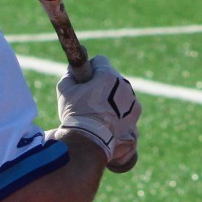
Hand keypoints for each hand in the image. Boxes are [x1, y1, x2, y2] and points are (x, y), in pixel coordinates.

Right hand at [56, 55, 139, 172]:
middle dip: (102, 85)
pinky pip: (127, 109)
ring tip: (98, 114)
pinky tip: (107, 122)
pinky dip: (119, 113)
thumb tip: (72, 70)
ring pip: (121, 94)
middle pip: (112, 78)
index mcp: (107, 75)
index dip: (90, 68)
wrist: (89, 141)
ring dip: (112, 99)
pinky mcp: (135, 116)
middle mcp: (124, 85)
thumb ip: (69, 76)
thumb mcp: (65, 91)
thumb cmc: (76, 114)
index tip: (85, 78)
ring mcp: (132, 101)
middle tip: (90, 99)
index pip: (100, 60)